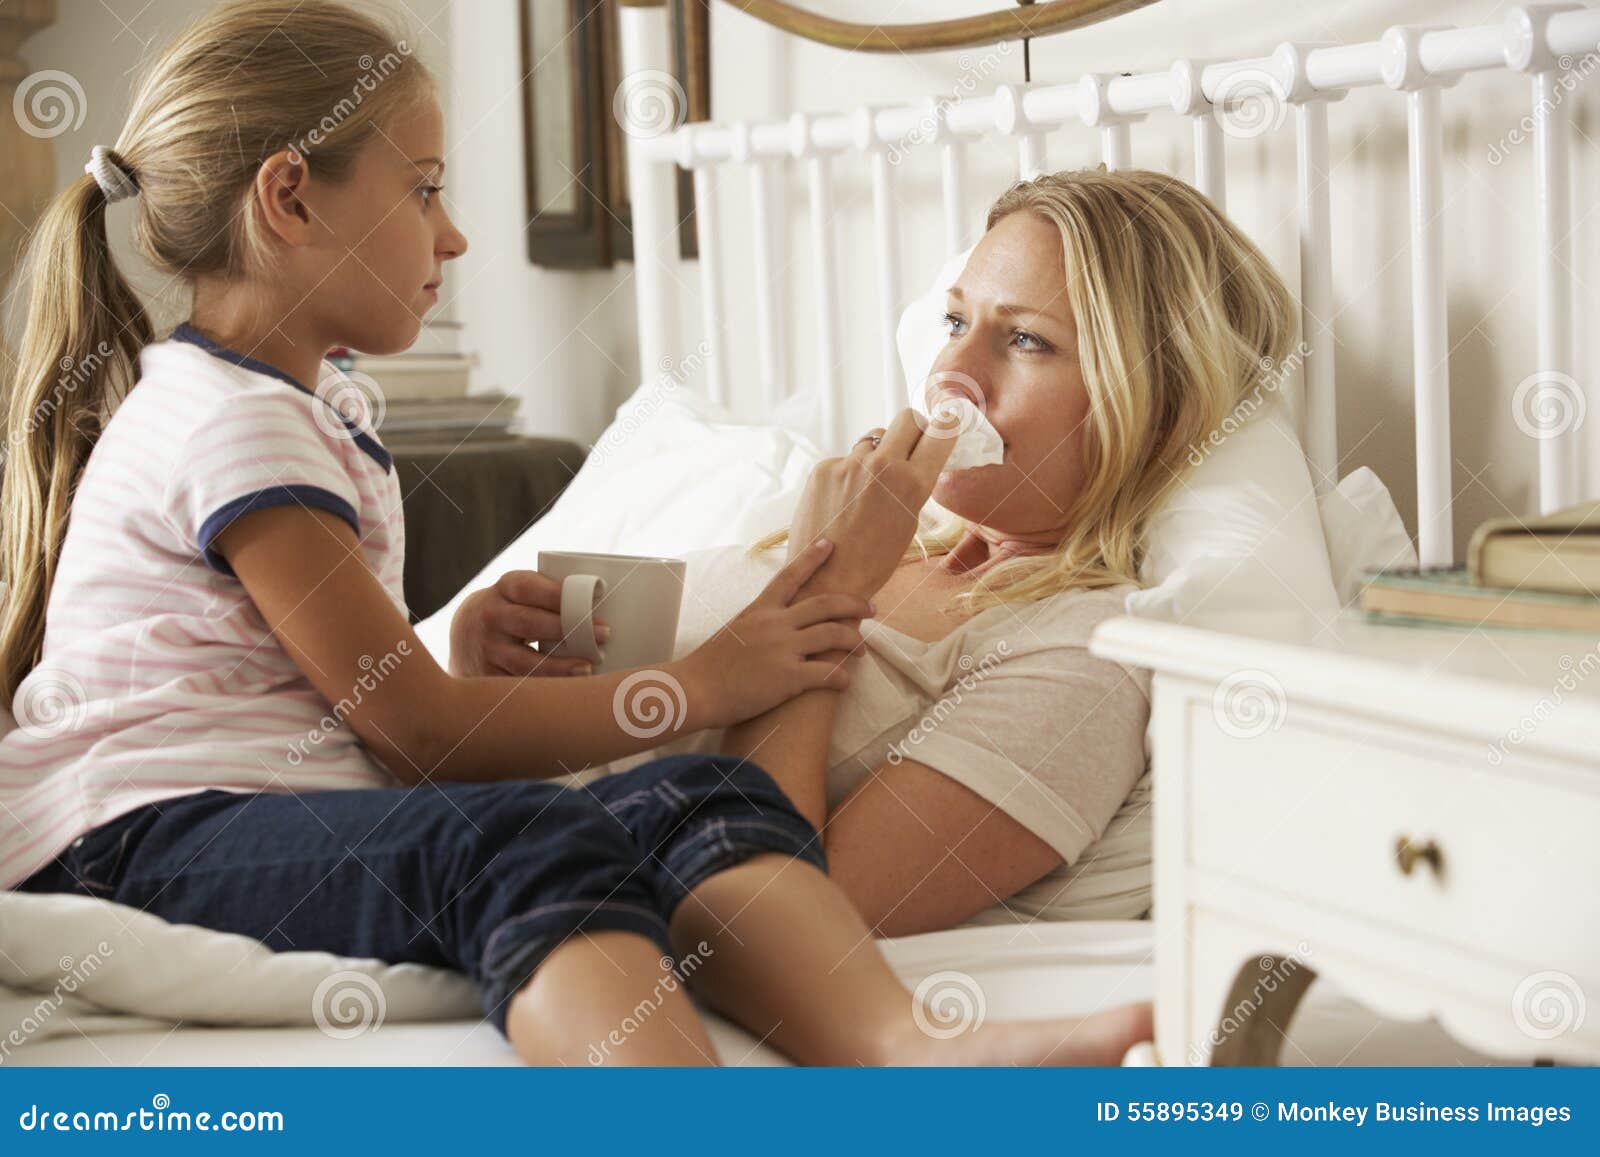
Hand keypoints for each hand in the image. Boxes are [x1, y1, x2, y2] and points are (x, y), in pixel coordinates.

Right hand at [448, 571, 607, 677]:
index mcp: (503, 589)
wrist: (463, 636)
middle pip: (529, 623)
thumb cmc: (510, 610)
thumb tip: (597, 602)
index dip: (559, 594)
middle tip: (603, 634)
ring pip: (524, 661)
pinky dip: (544, 688)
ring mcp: (486, 649)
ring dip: (559, 666)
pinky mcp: (487, 677)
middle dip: (568, 628)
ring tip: (588, 667)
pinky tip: (566, 689)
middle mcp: (490, 617)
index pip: (528, 588)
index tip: (594, 600)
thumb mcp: (518, 594)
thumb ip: (547, 595)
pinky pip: (518, 685)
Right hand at [676, 540, 872, 728]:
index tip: (830, 544)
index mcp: (760, 610)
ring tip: (862, 649)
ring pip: (833, 635)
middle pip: (825, 604)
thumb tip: (772, 626)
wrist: (694, 689)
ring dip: (854, 641)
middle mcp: (775, 624)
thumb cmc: (708, 666)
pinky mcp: (788, 678)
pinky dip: (842, 678)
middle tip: (871, 608)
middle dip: (853, 604)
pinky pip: (827, 674)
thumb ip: (758, 624)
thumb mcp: (734, 630)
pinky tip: (846, 682)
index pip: (790, 576)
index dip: (812, 558)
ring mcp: (783, 649)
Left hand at [787, 408, 957, 598]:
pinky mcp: (823, 468)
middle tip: (908, 447)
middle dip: (913, 429)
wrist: (827, 581)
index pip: (941, 431)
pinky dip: (848, 473)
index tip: (946, 423)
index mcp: (912, 483)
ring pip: (873, 440)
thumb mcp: (909, 521)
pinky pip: (845, 458)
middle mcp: (882, 466)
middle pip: (907, 418)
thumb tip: (915, 454)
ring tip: (868, 491)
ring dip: (876, 455)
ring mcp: (849, 464)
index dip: (946, 425)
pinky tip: (843, 502)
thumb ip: (914, 483)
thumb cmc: (874, 560)